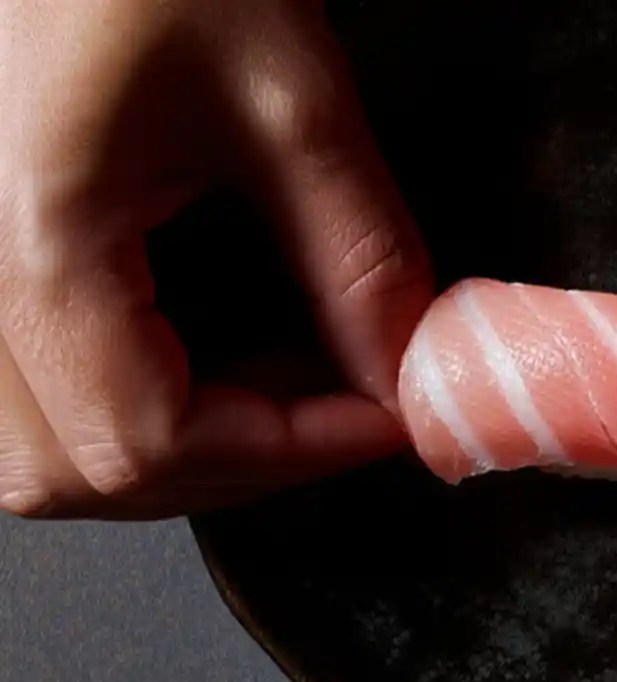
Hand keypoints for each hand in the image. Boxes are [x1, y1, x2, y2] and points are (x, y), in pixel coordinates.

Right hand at [0, 0, 431, 518]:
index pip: (152, 439)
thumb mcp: (288, 98)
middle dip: (241, 462)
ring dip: (182, 450)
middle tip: (344, 407)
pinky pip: (35, 397)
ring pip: (45, 453)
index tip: (383, 420)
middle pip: (87, 473)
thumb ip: (357, 251)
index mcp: (38, 241)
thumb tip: (403, 366)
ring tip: (286, 386)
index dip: (289, 450)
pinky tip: (211, 364)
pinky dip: (132, 410)